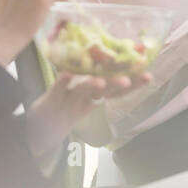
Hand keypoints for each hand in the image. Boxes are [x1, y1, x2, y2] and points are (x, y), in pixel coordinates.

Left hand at [24, 70, 149, 160]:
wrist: (38, 131)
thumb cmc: (65, 108)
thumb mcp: (83, 98)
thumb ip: (100, 82)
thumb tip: (117, 56)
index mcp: (95, 98)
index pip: (119, 90)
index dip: (134, 83)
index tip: (149, 76)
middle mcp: (85, 100)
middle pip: (103, 92)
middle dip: (117, 85)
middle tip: (128, 80)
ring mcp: (68, 101)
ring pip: (82, 92)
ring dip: (92, 86)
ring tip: (101, 81)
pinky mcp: (50, 101)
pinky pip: (56, 90)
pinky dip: (62, 83)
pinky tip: (67, 74)